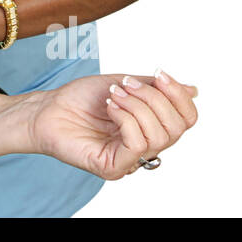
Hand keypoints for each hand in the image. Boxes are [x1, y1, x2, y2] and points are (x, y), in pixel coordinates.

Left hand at [29, 70, 198, 179]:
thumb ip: (156, 89)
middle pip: (176, 127)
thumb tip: (194, 90)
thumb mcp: (125, 85)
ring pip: (159, 135)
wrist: (48, 108)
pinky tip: (110, 107)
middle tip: (125, 84)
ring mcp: (130, 160)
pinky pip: (137, 144)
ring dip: (136, 105)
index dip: (179, 95)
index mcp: (151, 128)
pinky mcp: (113, 168)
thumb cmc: (81, 98)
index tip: (159, 73)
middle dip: (154, 98)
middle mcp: (145, 147)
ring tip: (114, 94)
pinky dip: (126, 118)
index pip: (186, 119)